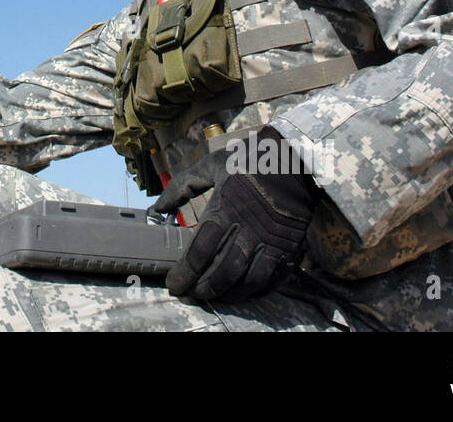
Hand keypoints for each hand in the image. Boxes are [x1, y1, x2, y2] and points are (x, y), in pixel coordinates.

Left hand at [151, 127, 317, 302]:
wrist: (296, 156)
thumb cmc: (249, 159)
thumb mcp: (212, 165)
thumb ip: (182, 186)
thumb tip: (157, 206)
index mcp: (225, 210)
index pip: (200, 253)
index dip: (184, 274)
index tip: (173, 283)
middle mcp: (248, 230)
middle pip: (221, 273)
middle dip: (202, 289)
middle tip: (189, 294)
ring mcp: (272, 241)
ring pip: (248, 282)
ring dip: (228, 295)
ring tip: (212, 296)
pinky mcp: (290, 247)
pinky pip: (274, 279)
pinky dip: (257, 291)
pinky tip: (243, 293)